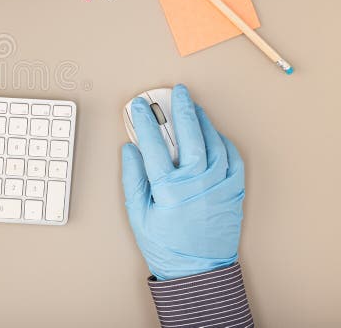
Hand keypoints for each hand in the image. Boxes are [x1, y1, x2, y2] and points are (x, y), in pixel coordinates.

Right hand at [121, 84, 244, 280]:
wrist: (199, 273)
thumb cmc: (167, 247)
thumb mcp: (138, 215)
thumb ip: (133, 179)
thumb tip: (130, 149)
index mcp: (169, 188)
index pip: (153, 143)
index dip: (143, 121)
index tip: (137, 107)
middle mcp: (197, 182)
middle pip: (189, 133)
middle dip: (180, 108)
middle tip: (175, 92)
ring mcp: (219, 185)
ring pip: (214, 142)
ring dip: (203, 121)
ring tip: (193, 108)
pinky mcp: (233, 192)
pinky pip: (232, 158)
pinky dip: (223, 142)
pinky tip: (214, 134)